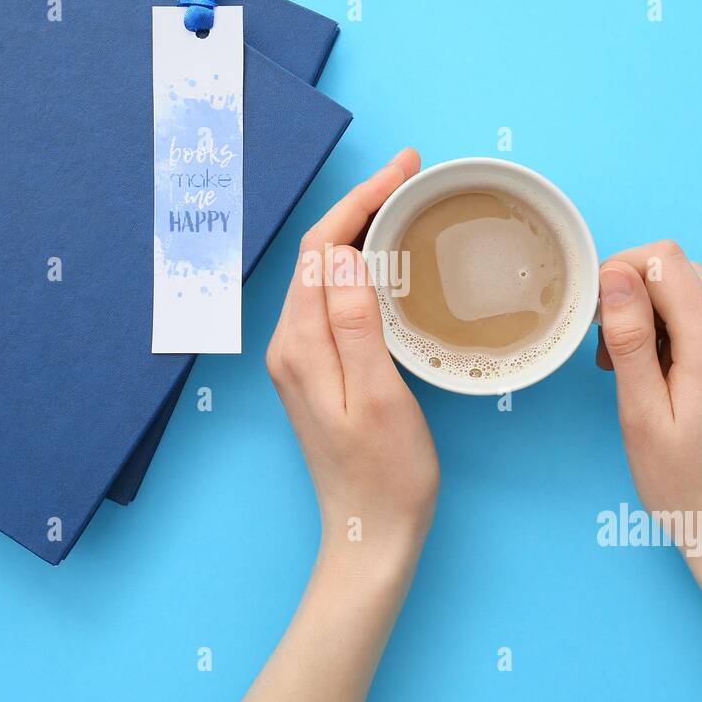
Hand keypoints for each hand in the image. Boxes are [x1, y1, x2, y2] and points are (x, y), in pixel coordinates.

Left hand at [244, 147, 436, 701]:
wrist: (373, 532)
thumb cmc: (385, 473)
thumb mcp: (378, 395)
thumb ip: (355, 321)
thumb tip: (340, 252)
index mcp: (300, 344)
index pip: (320, 248)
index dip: (360, 200)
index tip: (404, 169)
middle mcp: (289, 344)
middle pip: (317, 253)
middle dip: (361, 204)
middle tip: (412, 173)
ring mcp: (300, 357)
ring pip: (323, 272)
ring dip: (358, 230)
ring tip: (403, 201)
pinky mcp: (316, 369)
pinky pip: (331, 298)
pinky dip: (358, 264)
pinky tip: (385, 258)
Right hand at [595, 240, 701, 582]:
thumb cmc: (685, 485)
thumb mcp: (641, 415)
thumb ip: (629, 339)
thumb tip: (615, 276)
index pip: (664, 260)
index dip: (620, 272)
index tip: (598, 317)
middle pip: (682, 269)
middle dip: (637, 296)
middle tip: (613, 354)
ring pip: (701, 286)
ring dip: (661, 310)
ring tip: (641, 368)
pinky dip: (688, 325)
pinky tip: (672, 369)